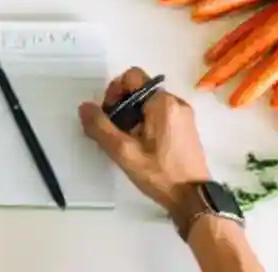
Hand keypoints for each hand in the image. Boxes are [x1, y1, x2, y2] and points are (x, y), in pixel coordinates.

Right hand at [78, 67, 210, 226]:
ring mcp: (184, 115)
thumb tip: (84, 107)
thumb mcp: (124, 152)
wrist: (193, 199)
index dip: (114, 92)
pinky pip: (161, 115)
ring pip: (149, 104)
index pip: (131, 77)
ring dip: (133, 117)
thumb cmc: (160, 174)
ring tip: (127, 143)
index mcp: (163, 102)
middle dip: (121, 107)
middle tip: (114, 132)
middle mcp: (176, 102)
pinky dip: (147, 123)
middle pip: (139, 90)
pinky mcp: (187, 128)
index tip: (108, 116)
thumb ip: (101, 127)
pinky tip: (142, 147)